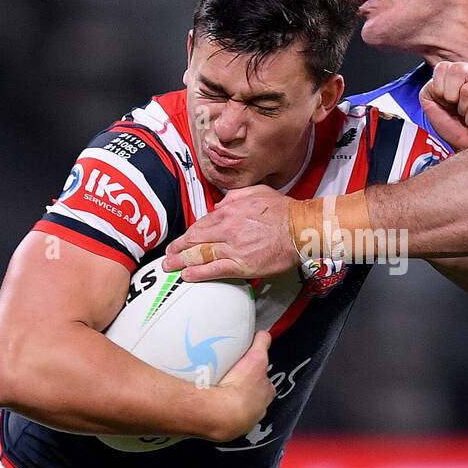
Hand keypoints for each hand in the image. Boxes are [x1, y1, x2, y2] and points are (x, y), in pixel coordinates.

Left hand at [162, 185, 299, 280]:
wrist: (300, 228)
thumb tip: (219, 205)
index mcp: (229, 211)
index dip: (187, 235)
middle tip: (167, 256)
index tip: (181, 241)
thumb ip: (234, 197)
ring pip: (200, 255)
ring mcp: (233, 248)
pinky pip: (215, 269)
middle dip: (177, 249)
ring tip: (170, 267)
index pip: (200, 224)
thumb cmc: (283, 211)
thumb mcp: (256, 192)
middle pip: (194, 240)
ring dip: (181, 261)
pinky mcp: (242, 265)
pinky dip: (198, 273)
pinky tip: (187, 275)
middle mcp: (226, 229)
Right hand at [205, 330, 275, 441]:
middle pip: (253, 399)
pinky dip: (217, 412)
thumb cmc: (243, 386)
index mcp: (266, 394)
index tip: (248, 372)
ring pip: (238, 411)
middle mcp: (257, 411)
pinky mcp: (226, 430)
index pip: (266, 384)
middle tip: (229, 381)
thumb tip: (263, 334)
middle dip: (244, 392)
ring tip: (217, 392)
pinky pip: (222, 419)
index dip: (258, 377)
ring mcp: (242, 423)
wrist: (222, 413)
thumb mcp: (256, 357)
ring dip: (230, 403)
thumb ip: (261, 344)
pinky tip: (208, 404)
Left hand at [419, 61, 467, 149]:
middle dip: (451, 97)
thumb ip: (430, 86)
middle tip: (459, 109)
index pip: (443, 67)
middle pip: (458, 70)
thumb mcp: (430, 102)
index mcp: (462, 70)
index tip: (447, 101)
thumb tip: (439, 80)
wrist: (465, 146)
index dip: (439, 90)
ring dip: (465, 111)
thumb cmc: (452, 124)